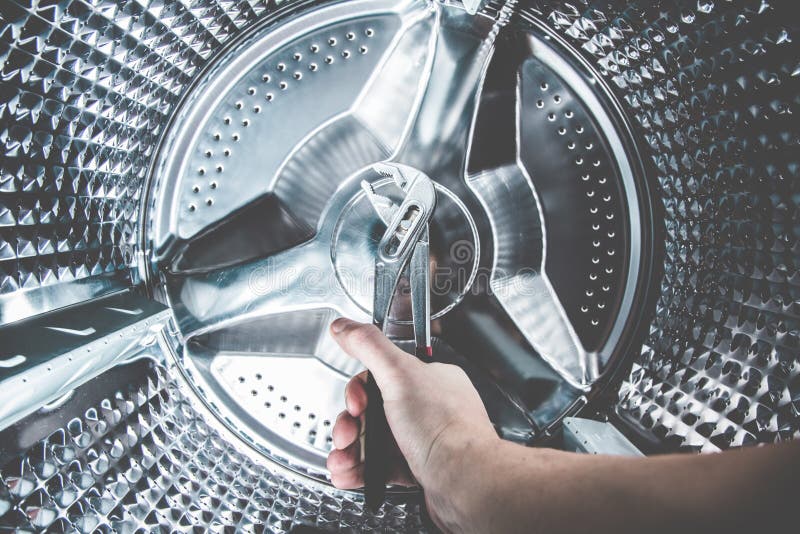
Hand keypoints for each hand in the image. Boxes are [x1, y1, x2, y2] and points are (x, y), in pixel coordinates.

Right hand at [326, 318, 498, 528]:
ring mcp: (423, 439)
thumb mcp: (399, 375)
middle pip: (373, 411)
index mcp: (430, 379)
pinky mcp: (418, 469)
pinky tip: (351, 474)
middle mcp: (428, 407)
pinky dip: (361, 471)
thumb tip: (345, 326)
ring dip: (350, 451)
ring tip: (343, 460)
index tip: (356, 403)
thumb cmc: (445, 429)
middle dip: (350, 426)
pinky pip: (381, 466)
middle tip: (346, 436)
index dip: (360, 390)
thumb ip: (369, 346)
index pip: (382, 375)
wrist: (464, 482)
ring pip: (374, 441)